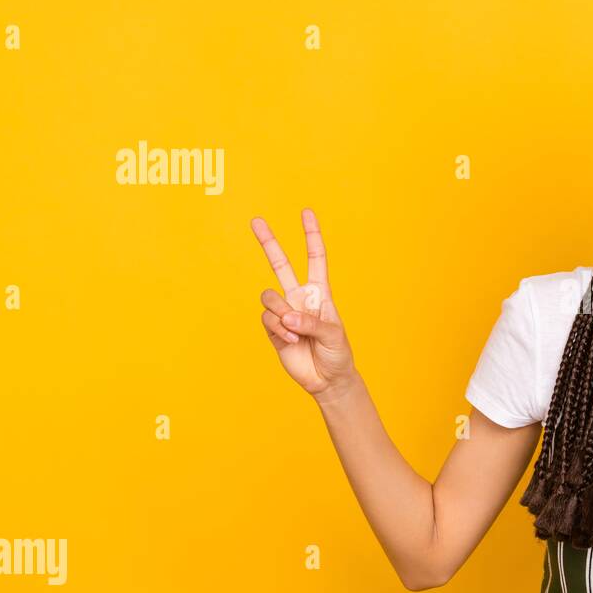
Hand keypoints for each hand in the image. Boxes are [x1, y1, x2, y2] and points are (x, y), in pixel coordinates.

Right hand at [250, 209, 355, 399]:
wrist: (326, 379)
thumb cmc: (337, 354)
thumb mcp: (333, 335)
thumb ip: (311, 322)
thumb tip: (286, 316)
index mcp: (320, 293)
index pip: (315, 258)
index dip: (311, 236)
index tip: (306, 212)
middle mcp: (299, 297)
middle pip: (280, 264)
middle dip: (268, 242)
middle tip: (255, 220)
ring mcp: (284, 312)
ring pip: (269, 297)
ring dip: (281, 314)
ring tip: (296, 333)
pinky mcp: (272, 329)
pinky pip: (267, 319)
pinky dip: (278, 330)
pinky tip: (291, 341)